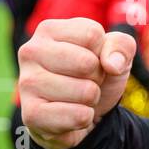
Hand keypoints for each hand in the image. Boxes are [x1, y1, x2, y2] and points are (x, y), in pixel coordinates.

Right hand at [18, 18, 135, 148]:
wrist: (80, 115)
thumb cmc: (94, 77)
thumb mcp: (116, 54)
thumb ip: (122, 46)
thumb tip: (112, 65)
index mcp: (48, 29)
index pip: (92, 34)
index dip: (102, 52)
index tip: (91, 60)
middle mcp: (30, 51)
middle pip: (87, 63)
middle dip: (97, 77)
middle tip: (84, 81)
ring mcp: (26, 82)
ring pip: (85, 92)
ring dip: (91, 99)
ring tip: (77, 97)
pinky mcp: (31, 113)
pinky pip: (78, 116)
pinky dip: (85, 118)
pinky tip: (70, 114)